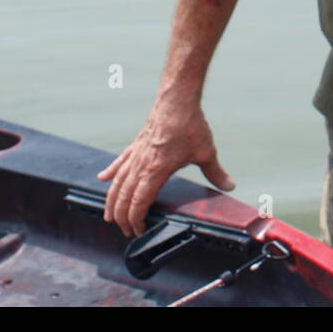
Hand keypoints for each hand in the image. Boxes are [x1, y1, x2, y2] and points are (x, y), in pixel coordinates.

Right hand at [96, 101, 234, 237]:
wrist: (177, 99)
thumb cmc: (189, 124)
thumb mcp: (206, 152)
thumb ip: (216, 172)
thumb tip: (230, 186)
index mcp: (156, 171)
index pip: (139, 203)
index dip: (136, 220)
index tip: (138, 231)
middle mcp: (141, 165)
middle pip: (124, 196)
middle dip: (122, 217)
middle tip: (125, 231)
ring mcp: (136, 154)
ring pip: (117, 182)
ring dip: (111, 201)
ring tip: (109, 216)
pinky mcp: (136, 144)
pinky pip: (120, 162)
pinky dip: (111, 172)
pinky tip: (102, 178)